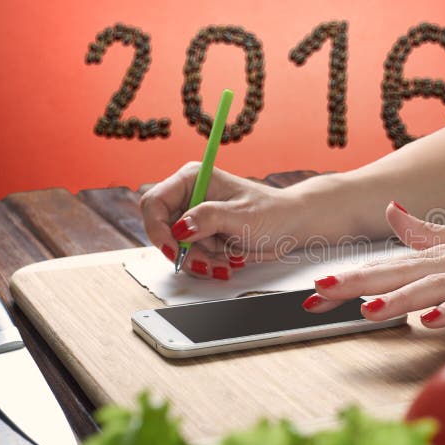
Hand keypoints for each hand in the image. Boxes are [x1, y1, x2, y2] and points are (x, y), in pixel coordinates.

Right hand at [140, 162, 306, 278]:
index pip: (154, 203)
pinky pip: (190, 257)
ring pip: (176, 249)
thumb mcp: (241, 215)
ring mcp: (193, 219)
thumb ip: (208, 219)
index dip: (158, 229)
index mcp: (192, 179)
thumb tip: (180, 227)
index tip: (175, 250)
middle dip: (183, 252)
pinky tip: (229, 261)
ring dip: (199, 261)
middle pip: (162, 230)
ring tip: (228, 261)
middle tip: (207, 263)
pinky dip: (207, 265)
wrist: (290, 225)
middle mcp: (188, 197)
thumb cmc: (272, 212)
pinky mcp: (201, 237)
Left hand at [304, 202, 444, 326]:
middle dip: (358, 284)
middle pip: (400, 275)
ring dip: (399, 298)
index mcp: (442, 255)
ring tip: (367, 308)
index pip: (389, 266)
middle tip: (321, 293)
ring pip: (433, 288)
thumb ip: (427, 232)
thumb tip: (391, 212)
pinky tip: (428, 320)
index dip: (352, 276)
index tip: (317, 286)